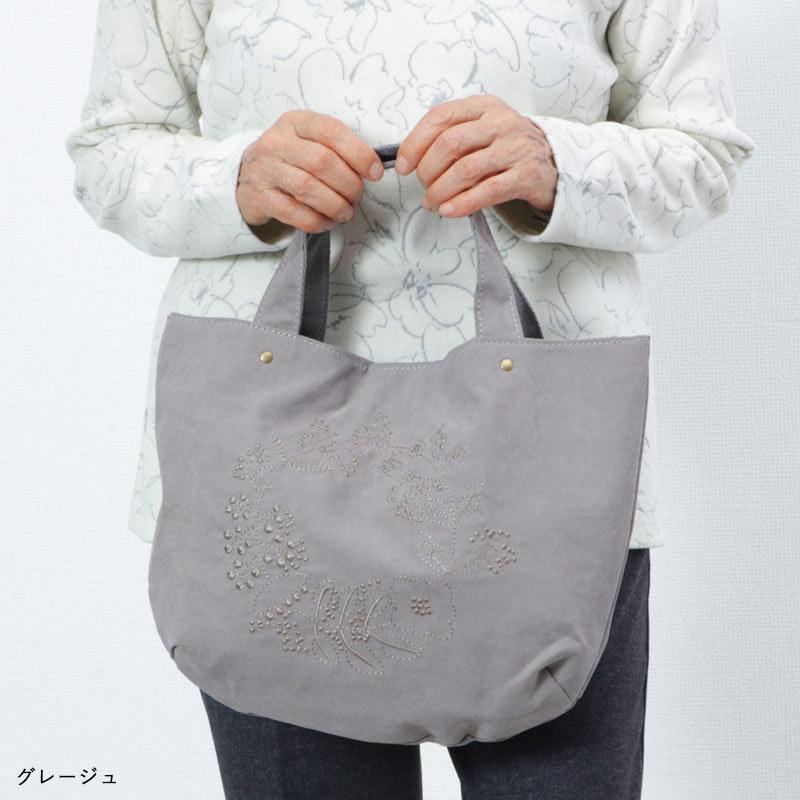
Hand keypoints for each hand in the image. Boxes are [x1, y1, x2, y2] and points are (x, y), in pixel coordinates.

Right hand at [236, 110, 384, 233]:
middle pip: (322, 162)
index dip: (358, 153)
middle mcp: (278, 142)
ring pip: (308, 188)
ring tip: (346, 212)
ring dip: (335, 205)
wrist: (247, 175)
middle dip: (348, 184)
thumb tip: (372, 169)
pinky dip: (317, 221)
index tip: (375, 172)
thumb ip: (337, 149)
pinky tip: (327, 222)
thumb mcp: (308, 141)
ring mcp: (266, 169)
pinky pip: (294, 213)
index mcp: (296, 122)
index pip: (331, 131)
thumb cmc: (290, 159)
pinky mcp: (260, 197)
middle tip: (357, 196)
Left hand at [395, 94, 556, 218]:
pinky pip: (488, 191)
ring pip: (466, 169)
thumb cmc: (506, 151)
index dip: (415, 143)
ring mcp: (516, 148)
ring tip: (432, 204)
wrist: (552, 166)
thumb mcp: (481, 132)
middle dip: (428, 170)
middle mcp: (501, 122)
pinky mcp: (527, 175)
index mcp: (483, 106)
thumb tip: (410, 160)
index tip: (403, 165)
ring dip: (441, 191)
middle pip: (450, 144)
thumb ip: (451, 137)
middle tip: (424, 187)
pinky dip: (463, 203)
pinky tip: (449, 211)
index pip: (440, 117)